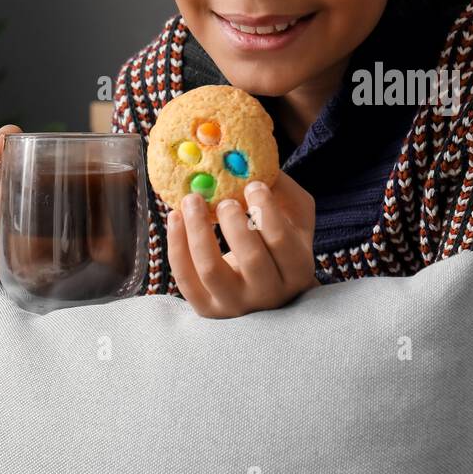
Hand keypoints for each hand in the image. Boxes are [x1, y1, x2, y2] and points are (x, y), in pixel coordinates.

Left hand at [166, 170, 317, 317]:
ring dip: (197, 229)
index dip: (264, 209)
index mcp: (297, 271)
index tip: (252, 185)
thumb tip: (259, 163)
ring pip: (211, 269)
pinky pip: (185, 278)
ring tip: (192, 200)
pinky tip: (175, 217)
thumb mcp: (295, 221)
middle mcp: (269, 294)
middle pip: (250, 257)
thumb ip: (285, 192)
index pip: (281, 240)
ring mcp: (235, 305)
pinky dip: (176, 244)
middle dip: (233, 222)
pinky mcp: (206, 309)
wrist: (265, 294)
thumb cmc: (281, 248)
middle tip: (224, 199)